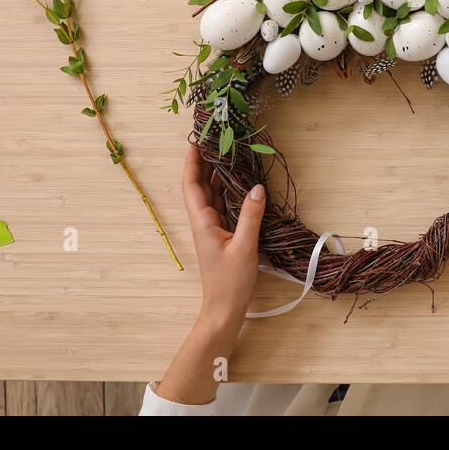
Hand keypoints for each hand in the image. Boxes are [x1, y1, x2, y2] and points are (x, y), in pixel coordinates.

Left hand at [181, 144, 265, 330]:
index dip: (191, 162)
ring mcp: (212, 228)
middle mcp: (204, 221)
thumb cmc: (230, 281)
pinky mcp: (223, 235)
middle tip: (213, 140)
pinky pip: (222, 206)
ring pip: (211, 195)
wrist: (224, 309)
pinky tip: (238, 182)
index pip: (192, 185)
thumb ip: (251, 216)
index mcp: (202, 222)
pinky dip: (227, 191)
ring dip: (216, 175)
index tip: (195, 141)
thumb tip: (257, 186)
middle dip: (203, 162)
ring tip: (226, 153)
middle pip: (200, 186)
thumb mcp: (245, 247)